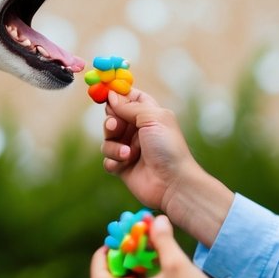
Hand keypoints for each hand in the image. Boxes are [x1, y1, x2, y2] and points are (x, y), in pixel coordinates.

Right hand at [101, 89, 234, 246]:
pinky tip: (124, 165)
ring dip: (114, 145)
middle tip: (115, 126)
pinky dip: (113, 161)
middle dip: (111, 122)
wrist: (172, 183)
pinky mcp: (122, 167)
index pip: (129, 98)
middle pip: (113, 118)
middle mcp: (138, 131)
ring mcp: (129, 149)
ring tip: (128, 154)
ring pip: (107, 140)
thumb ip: (130, 105)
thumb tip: (111, 95)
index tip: (106, 95)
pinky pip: (107, 159)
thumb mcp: (152, 117)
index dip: (117, 96)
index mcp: (149, 115)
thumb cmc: (168, 147)